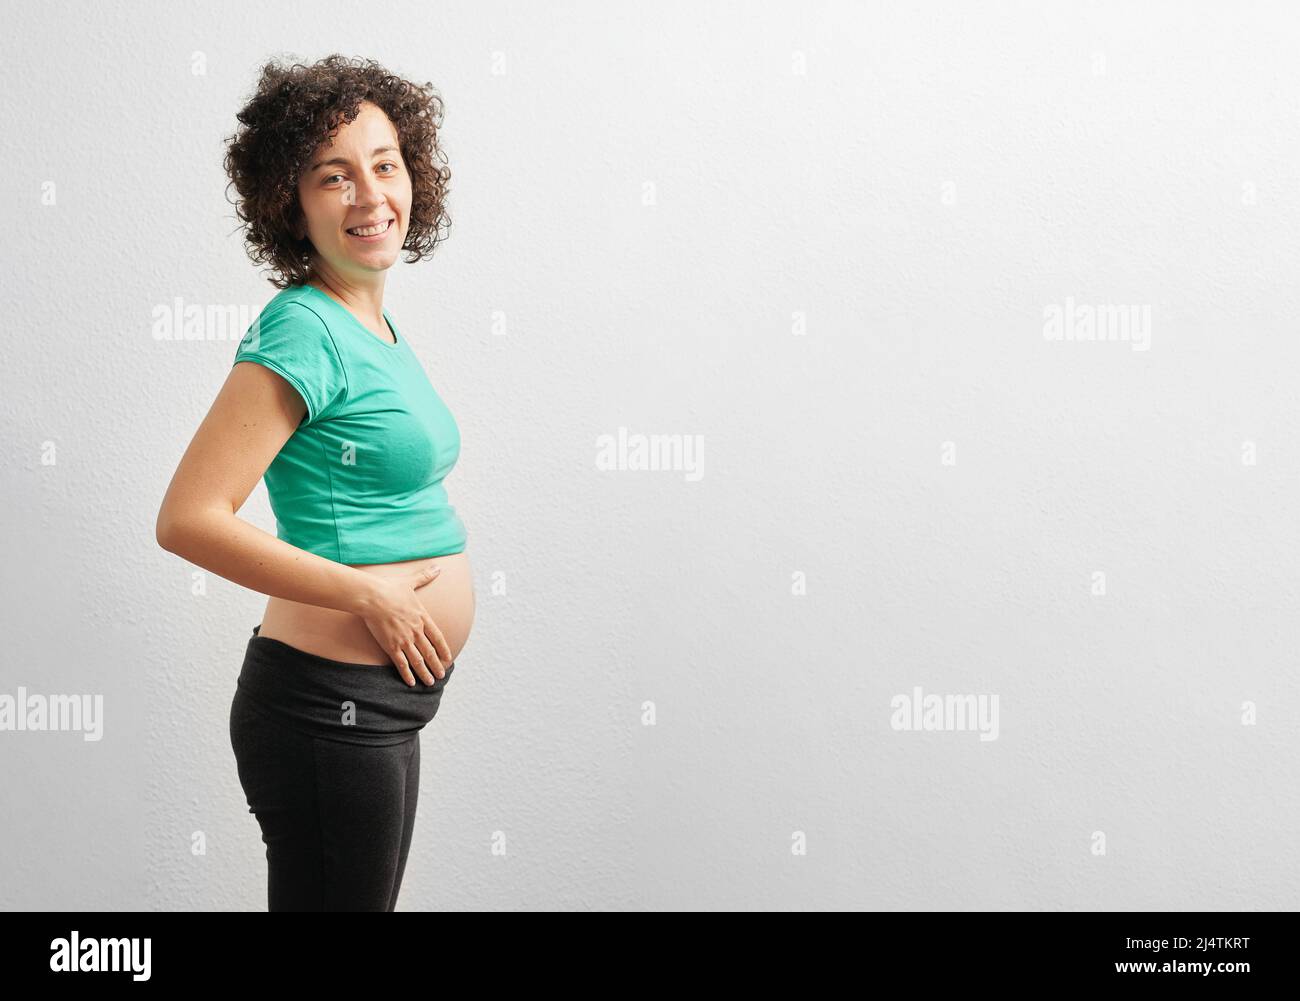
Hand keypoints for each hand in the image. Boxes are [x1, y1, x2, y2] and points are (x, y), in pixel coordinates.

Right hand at [356, 563, 453, 686]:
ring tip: (431, 682)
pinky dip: (407, 674)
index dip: (443, 649)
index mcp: (422, 617)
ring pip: (418, 660)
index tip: (448, 657)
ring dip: (425, 672)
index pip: (437, 637)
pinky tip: (412, 682)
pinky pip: (402, 663)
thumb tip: (438, 567)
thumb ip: (425, 576)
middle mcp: (416, 631)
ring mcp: (404, 640)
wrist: (373, 597)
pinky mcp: (391, 646)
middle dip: (436, 665)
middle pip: (430, 652)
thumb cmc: (390, 588)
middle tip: (441, 675)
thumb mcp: (411, 581)